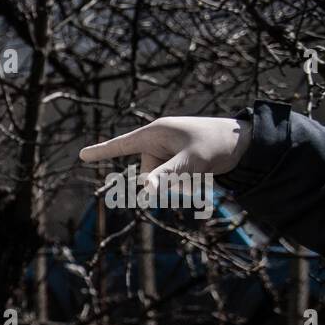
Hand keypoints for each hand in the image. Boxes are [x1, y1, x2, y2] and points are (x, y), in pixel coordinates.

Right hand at [79, 115, 252, 195]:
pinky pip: (168, 180)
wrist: (243, 145)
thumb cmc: (215, 145)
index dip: (100, 152)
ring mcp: (166, 153)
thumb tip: (143, 190)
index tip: (81, 155)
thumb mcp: (189, 162)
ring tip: (200, 174)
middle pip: (146, 172)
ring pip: (158, 180)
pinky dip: (181, 183)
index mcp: (154, 133)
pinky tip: (200, 176)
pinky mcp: (175, 162)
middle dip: (164, 180)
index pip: (121, 144)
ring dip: (177, 183)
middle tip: (191, 176)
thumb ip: (165, 176)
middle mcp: (157, 142)